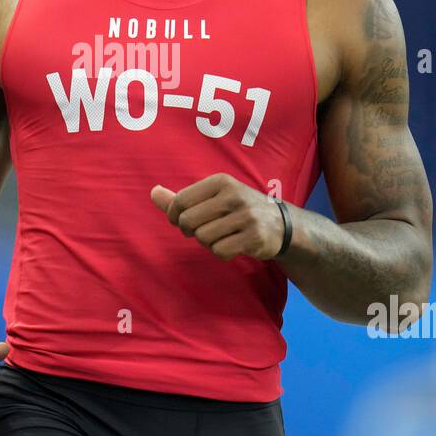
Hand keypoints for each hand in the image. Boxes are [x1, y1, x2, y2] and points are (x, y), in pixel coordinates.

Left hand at [149, 172, 286, 261]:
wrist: (281, 224)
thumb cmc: (237, 209)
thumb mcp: (212, 197)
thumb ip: (181, 198)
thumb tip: (153, 192)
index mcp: (221, 181)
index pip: (181, 201)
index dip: (174, 216)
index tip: (182, 221)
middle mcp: (233, 195)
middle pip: (189, 222)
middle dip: (192, 231)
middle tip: (205, 230)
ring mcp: (245, 216)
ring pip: (203, 238)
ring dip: (208, 243)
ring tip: (222, 236)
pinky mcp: (254, 237)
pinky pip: (220, 252)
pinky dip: (222, 253)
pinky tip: (233, 246)